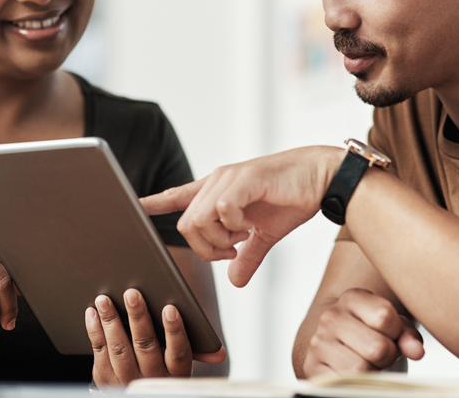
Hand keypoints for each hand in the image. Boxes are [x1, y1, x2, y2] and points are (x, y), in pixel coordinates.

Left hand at [86, 288, 227, 388]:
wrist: (136, 397)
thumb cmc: (162, 370)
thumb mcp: (179, 366)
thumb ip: (195, 352)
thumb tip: (220, 353)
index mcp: (175, 373)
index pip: (179, 352)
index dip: (174, 330)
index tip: (170, 308)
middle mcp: (152, 378)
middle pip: (145, 345)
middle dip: (138, 318)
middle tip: (131, 293)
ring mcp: (126, 379)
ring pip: (119, 348)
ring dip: (111, 321)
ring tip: (105, 298)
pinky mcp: (105, 378)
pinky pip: (99, 352)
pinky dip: (95, 330)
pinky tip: (93, 312)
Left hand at [141, 146, 342, 286]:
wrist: (322, 178)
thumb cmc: (293, 198)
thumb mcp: (266, 235)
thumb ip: (248, 256)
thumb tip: (236, 281)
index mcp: (218, 190)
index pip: (178, 195)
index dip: (156, 202)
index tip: (136, 205)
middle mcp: (217, 181)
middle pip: (186, 224)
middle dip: (205, 248)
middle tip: (231, 251)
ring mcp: (229, 179)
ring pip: (198, 219)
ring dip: (218, 239)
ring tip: (241, 240)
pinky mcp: (245, 180)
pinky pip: (221, 209)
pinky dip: (233, 226)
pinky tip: (249, 227)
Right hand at [303, 288, 423, 377]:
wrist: (335, 345)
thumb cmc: (370, 334)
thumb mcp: (393, 327)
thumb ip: (408, 335)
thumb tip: (416, 351)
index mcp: (352, 298)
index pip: (385, 317)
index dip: (395, 333)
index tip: (389, 334)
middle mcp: (331, 317)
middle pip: (377, 348)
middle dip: (386, 356)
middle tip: (379, 354)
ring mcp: (318, 343)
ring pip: (360, 369)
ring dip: (370, 372)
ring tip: (366, 362)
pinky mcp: (312, 368)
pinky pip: (343, 383)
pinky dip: (355, 383)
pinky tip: (353, 373)